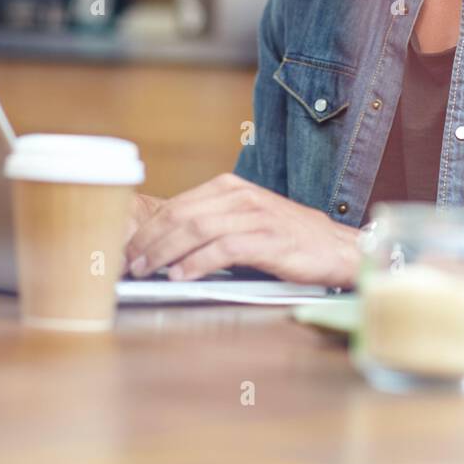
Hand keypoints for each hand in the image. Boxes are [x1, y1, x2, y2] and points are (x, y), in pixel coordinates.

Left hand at [122, 173, 359, 288]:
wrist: (335, 247)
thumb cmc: (288, 239)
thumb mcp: (246, 221)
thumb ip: (212, 225)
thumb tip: (168, 247)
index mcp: (230, 188)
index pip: (177, 205)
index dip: (147, 228)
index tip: (128, 249)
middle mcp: (240, 196)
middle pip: (180, 215)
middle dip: (149, 241)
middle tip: (129, 263)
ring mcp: (254, 215)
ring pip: (196, 229)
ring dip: (164, 252)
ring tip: (147, 270)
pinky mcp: (268, 239)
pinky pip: (222, 248)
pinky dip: (196, 262)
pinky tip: (180, 275)